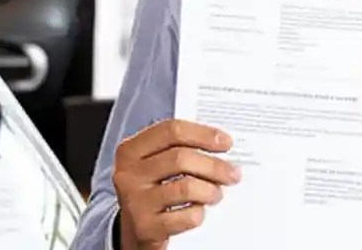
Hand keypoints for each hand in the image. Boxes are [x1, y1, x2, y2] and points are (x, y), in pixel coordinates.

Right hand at [112, 119, 239, 249]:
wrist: (134, 230)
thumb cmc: (153, 190)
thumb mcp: (156, 164)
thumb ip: (181, 149)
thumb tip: (221, 145)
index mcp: (131, 150)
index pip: (172, 131)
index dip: (203, 134)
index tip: (226, 142)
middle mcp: (128, 174)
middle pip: (181, 158)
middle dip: (214, 165)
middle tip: (232, 173)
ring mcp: (135, 202)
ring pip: (186, 187)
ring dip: (211, 190)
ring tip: (216, 194)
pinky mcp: (146, 228)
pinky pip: (186, 216)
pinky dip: (199, 213)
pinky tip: (198, 212)